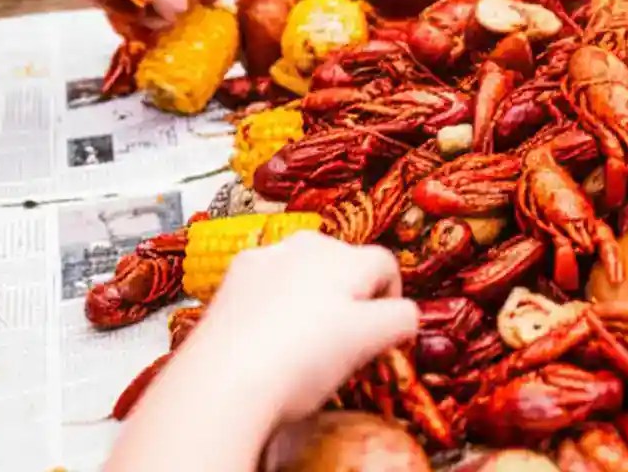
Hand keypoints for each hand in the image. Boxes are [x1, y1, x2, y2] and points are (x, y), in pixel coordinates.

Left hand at [185, 232, 418, 422]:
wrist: (223, 383)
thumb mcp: (370, 341)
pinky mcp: (231, 281)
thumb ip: (400, 319)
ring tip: (303, 343)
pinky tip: (269, 337)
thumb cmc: (301, 360)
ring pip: (303, 273)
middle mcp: (304, 245)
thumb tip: (405, 314)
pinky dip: (274, 304)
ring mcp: (264, 260)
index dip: (391, 300)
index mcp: (345, 256)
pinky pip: (267, 285)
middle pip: (345, 264)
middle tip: (344, 342)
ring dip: (311, 299)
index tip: (382, 333)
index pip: (386, 265)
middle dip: (350, 298)